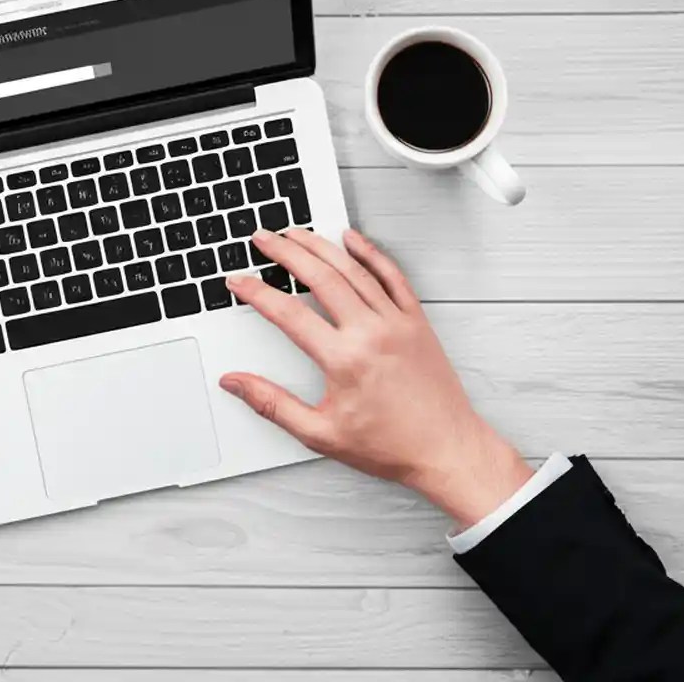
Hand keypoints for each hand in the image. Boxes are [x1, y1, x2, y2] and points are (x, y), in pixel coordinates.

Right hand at [221, 228, 532, 527]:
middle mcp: (370, 332)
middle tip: (263, 239)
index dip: (256, 292)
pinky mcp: (417, 322)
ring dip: (320, 245)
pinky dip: (370, 253)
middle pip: (319, 277)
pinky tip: (352, 239)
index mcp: (343, 360)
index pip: (288, 313)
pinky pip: (392, 276)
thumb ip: (272, 404)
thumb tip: (236, 383)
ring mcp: (397, 322)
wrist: (447, 450)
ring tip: (296, 232)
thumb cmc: (390, 446)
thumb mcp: (320, 433)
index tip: (238, 281)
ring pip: (352, 269)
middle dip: (285, 252)